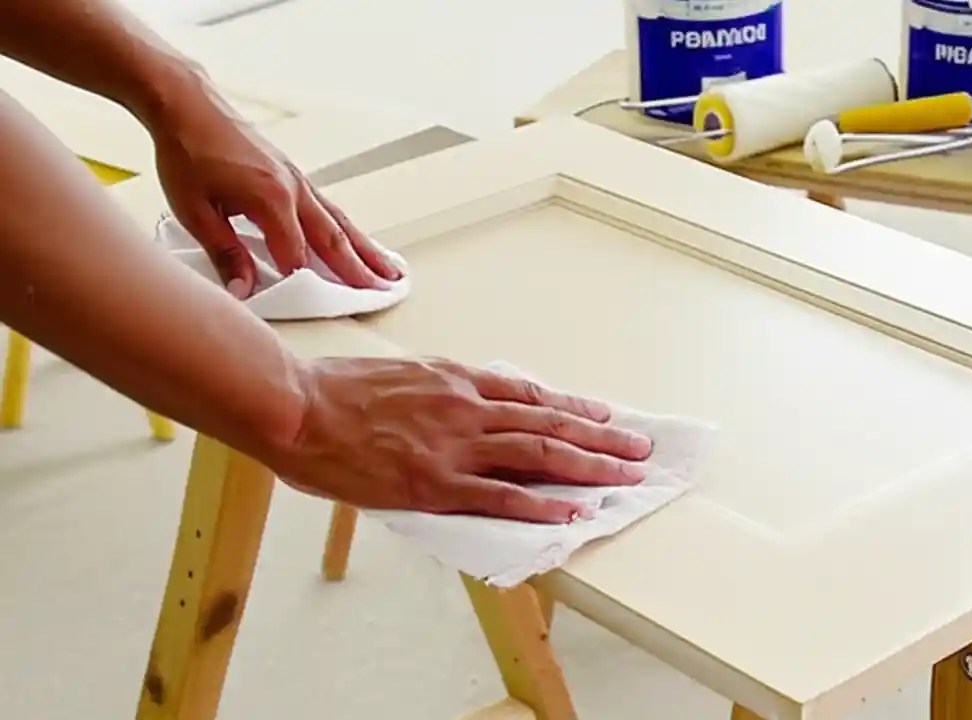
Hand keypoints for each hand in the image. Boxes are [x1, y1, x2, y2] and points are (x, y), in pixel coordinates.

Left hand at [148, 87, 401, 297]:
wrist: (190, 106)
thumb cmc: (188, 153)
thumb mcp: (195, 210)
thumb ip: (224, 253)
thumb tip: (243, 290)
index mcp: (271, 200)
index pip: (296, 255)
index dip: (304, 284)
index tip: (317, 309)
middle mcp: (294, 190)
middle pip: (334, 240)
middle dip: (360, 270)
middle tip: (384, 293)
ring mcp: (299, 181)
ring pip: (340, 223)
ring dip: (366, 250)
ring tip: (389, 271)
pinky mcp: (295, 176)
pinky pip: (330, 209)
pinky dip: (349, 230)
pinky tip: (358, 241)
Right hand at [268, 356, 654, 522]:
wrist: (295, 405)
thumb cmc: (335, 390)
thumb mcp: (400, 374)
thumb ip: (439, 391)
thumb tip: (463, 403)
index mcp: (456, 379)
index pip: (531, 394)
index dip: (574, 407)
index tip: (605, 415)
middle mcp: (466, 407)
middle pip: (549, 422)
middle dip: (601, 437)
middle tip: (638, 449)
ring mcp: (454, 445)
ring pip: (538, 453)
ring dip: (589, 466)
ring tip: (625, 478)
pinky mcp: (435, 482)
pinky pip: (500, 495)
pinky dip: (541, 504)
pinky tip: (571, 512)